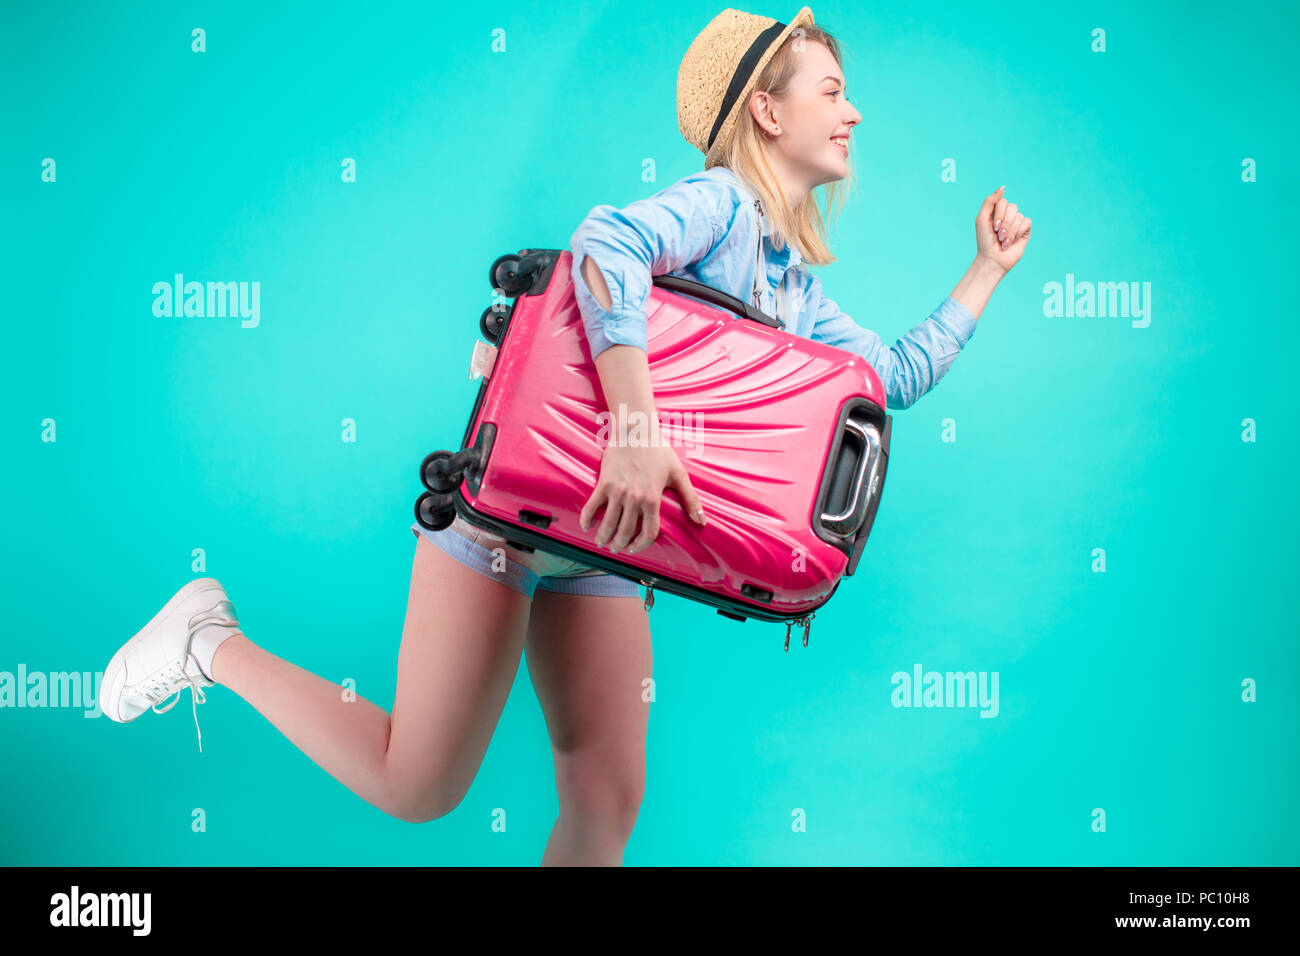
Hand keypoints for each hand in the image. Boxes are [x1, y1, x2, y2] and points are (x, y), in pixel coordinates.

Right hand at [579, 441, 705, 554]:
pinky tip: (586, 526)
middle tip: (616, 548)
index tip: (634, 549)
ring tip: (602, 542)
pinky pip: (592, 506)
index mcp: (652, 498)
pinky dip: (587, 519)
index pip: (648, 532)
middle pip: (626, 531)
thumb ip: (691, 499)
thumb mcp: (679, 474)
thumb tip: (702, 522)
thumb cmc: (659, 451)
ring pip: (609, 523)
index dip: (641, 544)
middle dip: (620, 544)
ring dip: (604, 537)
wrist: (636, 430)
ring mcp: (618, 491)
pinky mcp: (604, 483)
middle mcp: (634, 498)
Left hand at [975, 185, 1031, 274]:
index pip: (1003, 201)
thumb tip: (1003, 187)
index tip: (993, 227)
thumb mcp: (981, 219)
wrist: (992, 259)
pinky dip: (1018, 233)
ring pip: (1019, 216)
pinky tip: (1012, 242)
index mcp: (996, 210)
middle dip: (1005, 223)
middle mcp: (1007, 214)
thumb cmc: (985, 241)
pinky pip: (1026, 222)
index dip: (999, 214)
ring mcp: (1017, 221)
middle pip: (1013, 207)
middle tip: (998, 236)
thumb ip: (989, 201)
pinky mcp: (1025, 230)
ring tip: (1003, 241)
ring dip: (1010, 231)